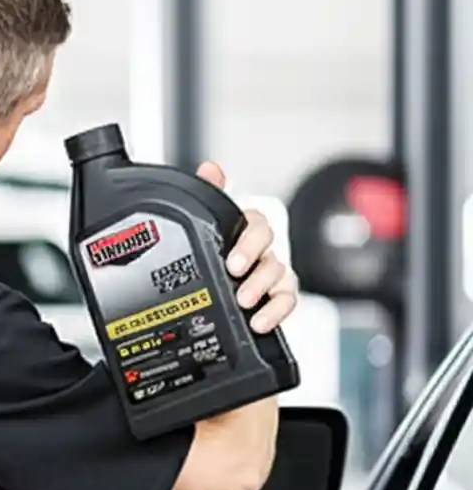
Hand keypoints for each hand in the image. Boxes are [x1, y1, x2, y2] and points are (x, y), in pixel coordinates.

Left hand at [195, 162, 297, 332]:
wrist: (201, 293)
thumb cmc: (209, 251)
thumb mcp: (203, 225)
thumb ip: (208, 195)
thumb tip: (211, 168)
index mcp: (242, 230)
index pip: (255, 224)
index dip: (247, 240)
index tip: (232, 259)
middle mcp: (260, 249)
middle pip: (269, 248)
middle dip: (255, 263)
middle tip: (236, 275)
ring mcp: (270, 273)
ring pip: (278, 274)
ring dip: (263, 288)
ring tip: (244, 302)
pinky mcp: (277, 297)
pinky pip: (288, 300)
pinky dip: (277, 311)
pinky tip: (261, 321)